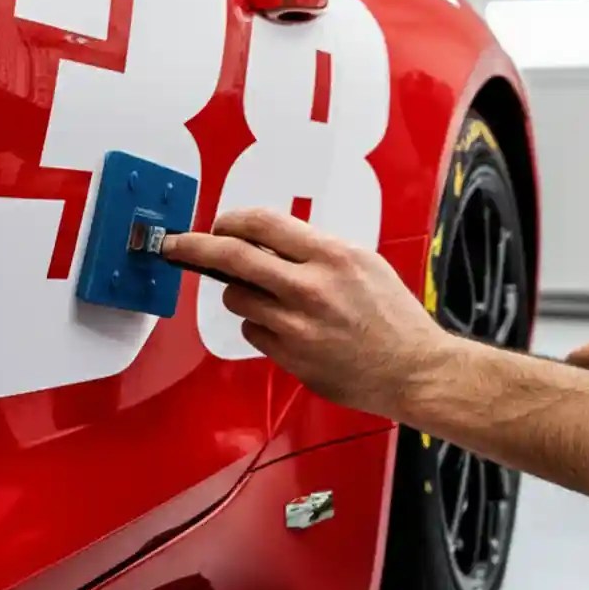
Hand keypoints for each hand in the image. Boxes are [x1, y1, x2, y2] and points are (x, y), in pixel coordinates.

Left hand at [161, 208, 450, 413]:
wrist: (415, 369)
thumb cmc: (393, 315)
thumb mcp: (362, 263)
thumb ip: (313, 250)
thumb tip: (266, 240)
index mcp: (330, 256)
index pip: (260, 223)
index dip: (228, 220)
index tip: (215, 225)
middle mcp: (309, 288)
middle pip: (231, 258)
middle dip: (193, 248)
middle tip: (174, 246)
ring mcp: (295, 326)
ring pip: (236, 298)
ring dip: (240, 294)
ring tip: (270, 298)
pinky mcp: (289, 358)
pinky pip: (252, 332)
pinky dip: (260, 326)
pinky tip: (288, 329)